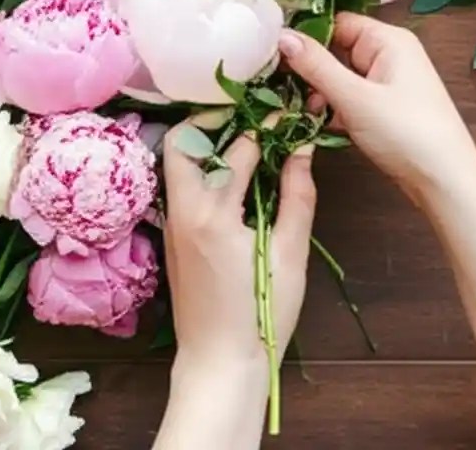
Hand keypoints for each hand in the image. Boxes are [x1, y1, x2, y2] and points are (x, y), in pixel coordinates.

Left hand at [161, 127, 316, 378]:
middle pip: (182, 144)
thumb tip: (303, 151)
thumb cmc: (260, 314)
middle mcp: (183, 213)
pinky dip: (201, 170)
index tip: (287, 113)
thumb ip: (298, 196)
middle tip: (247, 115)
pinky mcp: (173, 239)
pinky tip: (232, 175)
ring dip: (204, 144)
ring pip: (176, 165)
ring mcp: (172, 226)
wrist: (219, 362)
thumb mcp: (290, 253)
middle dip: (212, 120)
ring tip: (242, 139)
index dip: (266, 125)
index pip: (239, 149)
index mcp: (213, 214)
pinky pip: (181, 188)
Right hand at [277, 12, 475, 200]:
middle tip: (282, 87)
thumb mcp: (355, 98)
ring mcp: (389, 82)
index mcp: (388, 40)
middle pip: (337, 49)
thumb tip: (282, 35)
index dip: (305, 34)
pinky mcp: (385, 108)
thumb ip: (316, 66)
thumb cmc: (406, 132)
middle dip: (311, 69)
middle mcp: (390, 54)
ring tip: (305, 112)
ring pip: (341, 77)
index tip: (271, 51)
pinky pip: (351, 98)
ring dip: (321, 93)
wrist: (445, 181)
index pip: (337, 22)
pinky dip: (335, 109)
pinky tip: (320, 125)